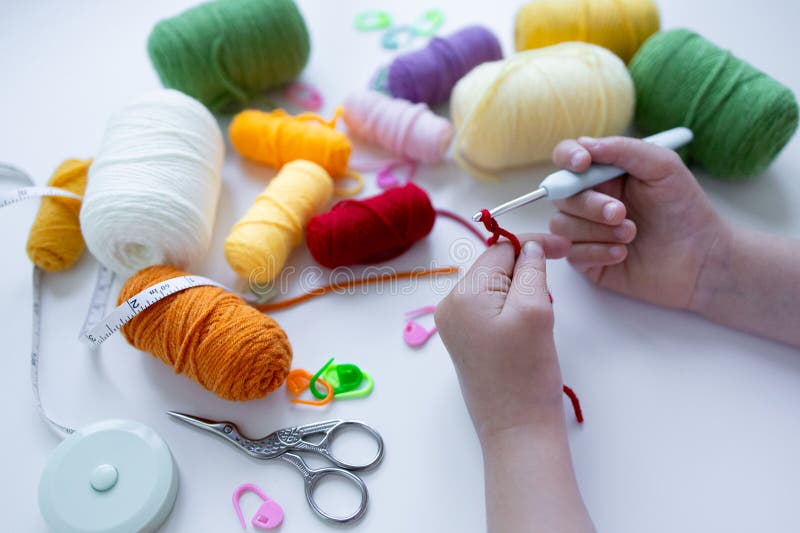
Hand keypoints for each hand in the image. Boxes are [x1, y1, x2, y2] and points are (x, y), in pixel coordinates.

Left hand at [435, 234, 570, 440]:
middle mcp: (450, 306)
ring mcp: (456, 325)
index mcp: (461, 295)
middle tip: (549, 299)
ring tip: (539, 320)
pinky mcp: (467, 340)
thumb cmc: (526, 374)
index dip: (532, 245)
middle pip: (494, 267)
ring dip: (522, 291)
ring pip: (495, 287)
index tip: (564, 249)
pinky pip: (492, 307)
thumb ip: (531, 269)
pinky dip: (514, 308)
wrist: (518, 429)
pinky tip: (527, 330)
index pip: (498, 250)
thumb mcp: (534, 311)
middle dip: (526, 272)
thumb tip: (529, 246)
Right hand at [549, 136, 728, 309]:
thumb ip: (624, 149)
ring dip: (595, 231)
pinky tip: (622, 253)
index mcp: (603, 174)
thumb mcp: (663, 166)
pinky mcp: (587, 259)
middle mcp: (590, 199)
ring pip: (562, 225)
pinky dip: (596, 252)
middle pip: (561, 195)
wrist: (700, 258)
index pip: (567, 158)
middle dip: (589, 204)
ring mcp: (586, 230)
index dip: (568, 157)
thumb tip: (584, 143)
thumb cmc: (685, 209)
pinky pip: (571, 253)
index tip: (583, 163)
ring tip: (631, 234)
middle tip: (620, 213)